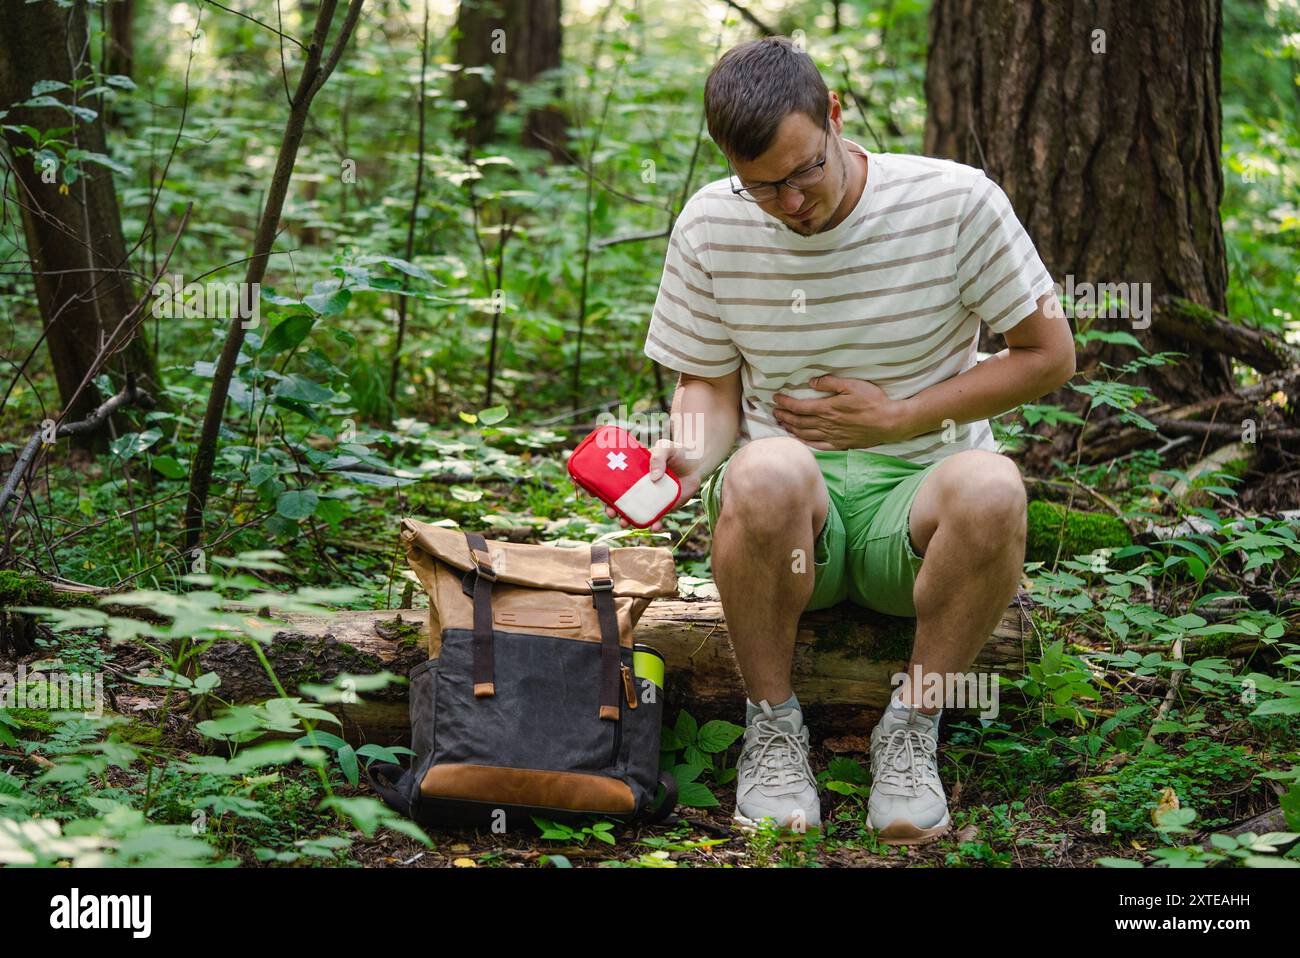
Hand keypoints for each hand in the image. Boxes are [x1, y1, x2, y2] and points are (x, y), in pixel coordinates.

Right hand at [573, 438, 702, 531]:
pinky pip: (656, 518)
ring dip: (627, 519)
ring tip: (625, 522)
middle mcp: (638, 486)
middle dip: (611, 508)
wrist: (697, 463)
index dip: (600, 487)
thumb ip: (658, 456)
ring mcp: (650, 498)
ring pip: (634, 511)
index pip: (611, 480)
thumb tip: (654, 478)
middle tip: (610, 512)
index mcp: (632, 472)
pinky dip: (655, 524)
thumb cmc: (678, 451)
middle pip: (619, 500)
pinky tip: (655, 526)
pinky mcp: (664, 506)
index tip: (592, 493)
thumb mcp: (666, 447)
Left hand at [771, 374, 908, 449]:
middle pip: (798, 422)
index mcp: (828, 408)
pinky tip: (799, 440)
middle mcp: (827, 424)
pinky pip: (818, 445)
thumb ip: (830, 383)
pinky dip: (805, 443)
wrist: (889, 422)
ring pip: (805, 434)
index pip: (799, 407)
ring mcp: (833, 436)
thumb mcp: (852, 385)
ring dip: (791, 429)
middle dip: (784, 416)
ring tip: (782, 424)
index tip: (775, 398)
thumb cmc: (873, 401)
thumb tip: (811, 382)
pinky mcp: (840, 444)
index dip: (785, 403)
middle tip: (774, 412)